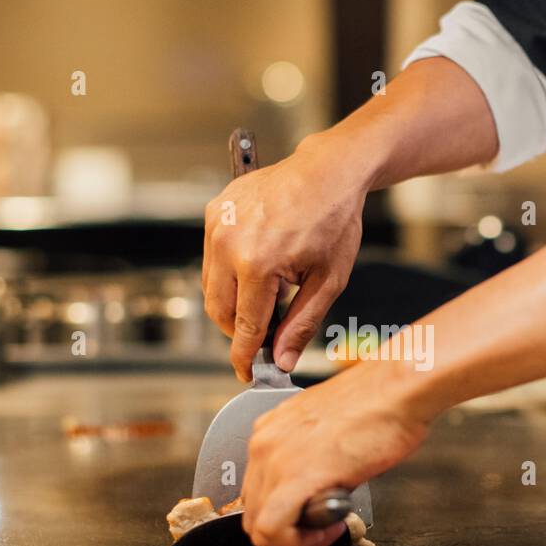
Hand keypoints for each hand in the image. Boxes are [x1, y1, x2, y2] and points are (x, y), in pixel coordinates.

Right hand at [203, 136, 368, 381]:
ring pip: (211, 288)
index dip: (245, 357)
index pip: (244, 327)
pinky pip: (211, 258)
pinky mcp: (213, 213)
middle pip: (219, 312)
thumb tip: (281, 361)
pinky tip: (261, 264)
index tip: (248, 374)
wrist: (328, 171)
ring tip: (272, 291)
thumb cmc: (335, 220)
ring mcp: (216, 225)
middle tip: (268, 332)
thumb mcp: (328, 281)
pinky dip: (230, 272)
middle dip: (240, 330)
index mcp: (258, 264)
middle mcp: (228, 244)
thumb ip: (301, 324)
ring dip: (234, 302)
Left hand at [240, 365, 429, 545]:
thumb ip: (313, 461)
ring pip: (258, 528)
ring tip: (325, 533)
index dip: (282, 517)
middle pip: (252, 513)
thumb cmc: (378, 404)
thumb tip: (316, 491)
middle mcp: (265, 444)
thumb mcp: (330, 432)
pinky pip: (274, 530)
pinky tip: (328, 531)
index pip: (256, 492)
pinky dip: (299, 544)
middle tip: (317, 535)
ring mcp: (275, 460)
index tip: (308, 522)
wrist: (399, 390)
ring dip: (293, 543)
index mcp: (271, 430)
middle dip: (285, 536)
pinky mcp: (296, 477)